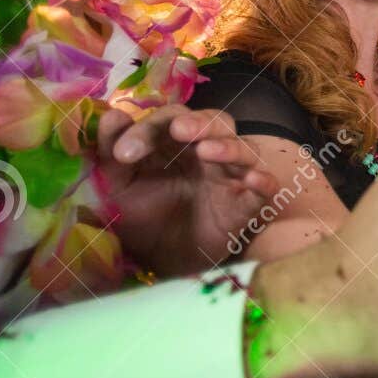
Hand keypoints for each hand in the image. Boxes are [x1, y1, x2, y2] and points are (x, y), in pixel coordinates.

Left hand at [96, 104, 278, 276]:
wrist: (159, 261)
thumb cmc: (142, 216)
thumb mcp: (118, 185)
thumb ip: (112, 151)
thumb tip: (111, 115)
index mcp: (176, 143)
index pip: (171, 119)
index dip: (150, 128)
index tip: (124, 153)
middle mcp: (207, 153)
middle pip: (217, 122)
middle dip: (201, 123)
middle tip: (180, 130)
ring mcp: (230, 178)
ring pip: (245, 149)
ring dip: (229, 146)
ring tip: (207, 151)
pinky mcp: (246, 205)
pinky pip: (266, 188)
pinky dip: (264, 181)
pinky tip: (253, 181)